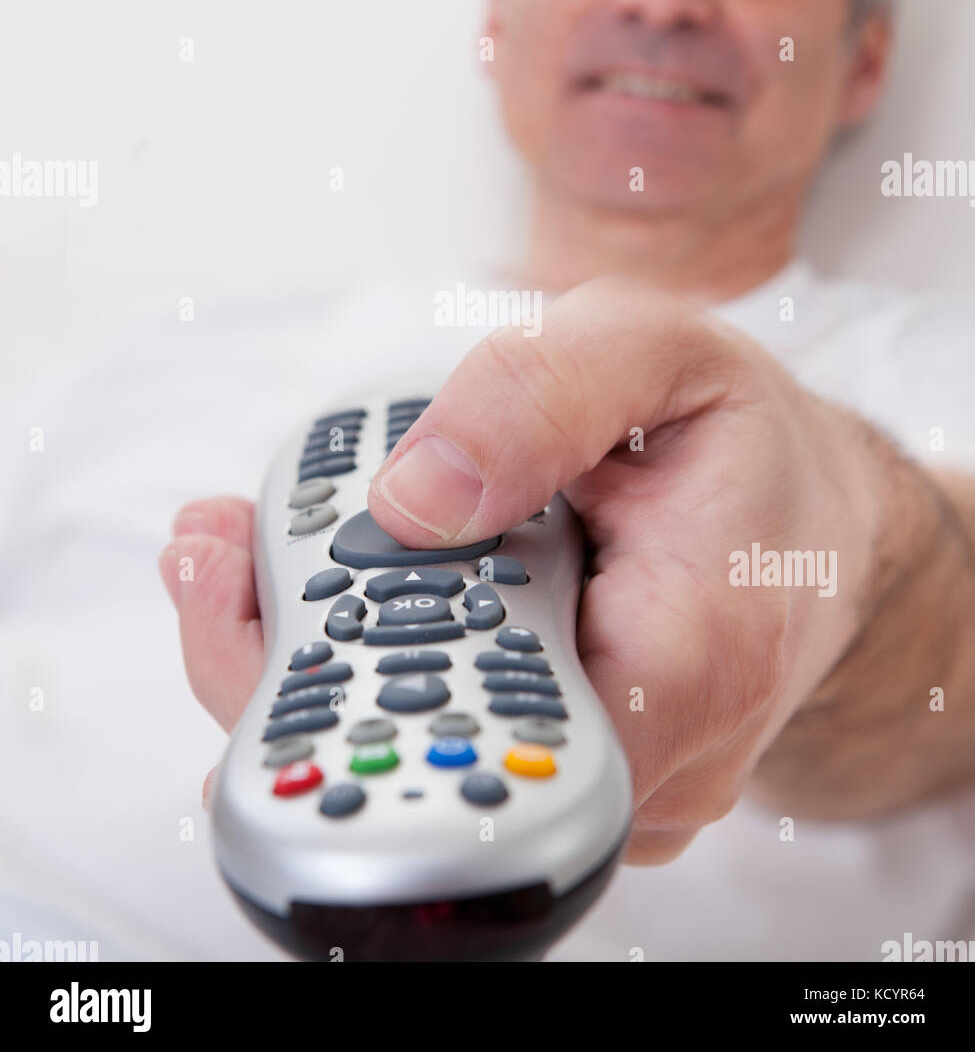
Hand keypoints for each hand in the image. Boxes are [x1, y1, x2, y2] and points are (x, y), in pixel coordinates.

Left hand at [160, 276, 880, 857]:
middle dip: (296, 666)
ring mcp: (614, 779)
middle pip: (435, 766)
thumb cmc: (743, 437)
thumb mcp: (657, 351)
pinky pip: (455, 738)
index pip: (497, 738)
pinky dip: (374, 668)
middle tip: (214, 557)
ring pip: (433, 761)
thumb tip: (410, 497)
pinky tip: (322, 589)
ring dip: (319, 667)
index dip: (352, 685)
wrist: (813, 516)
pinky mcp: (580, 766)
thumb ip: (541, 395)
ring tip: (239, 559)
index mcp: (688, 662)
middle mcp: (652, 760)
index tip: (264, 595)